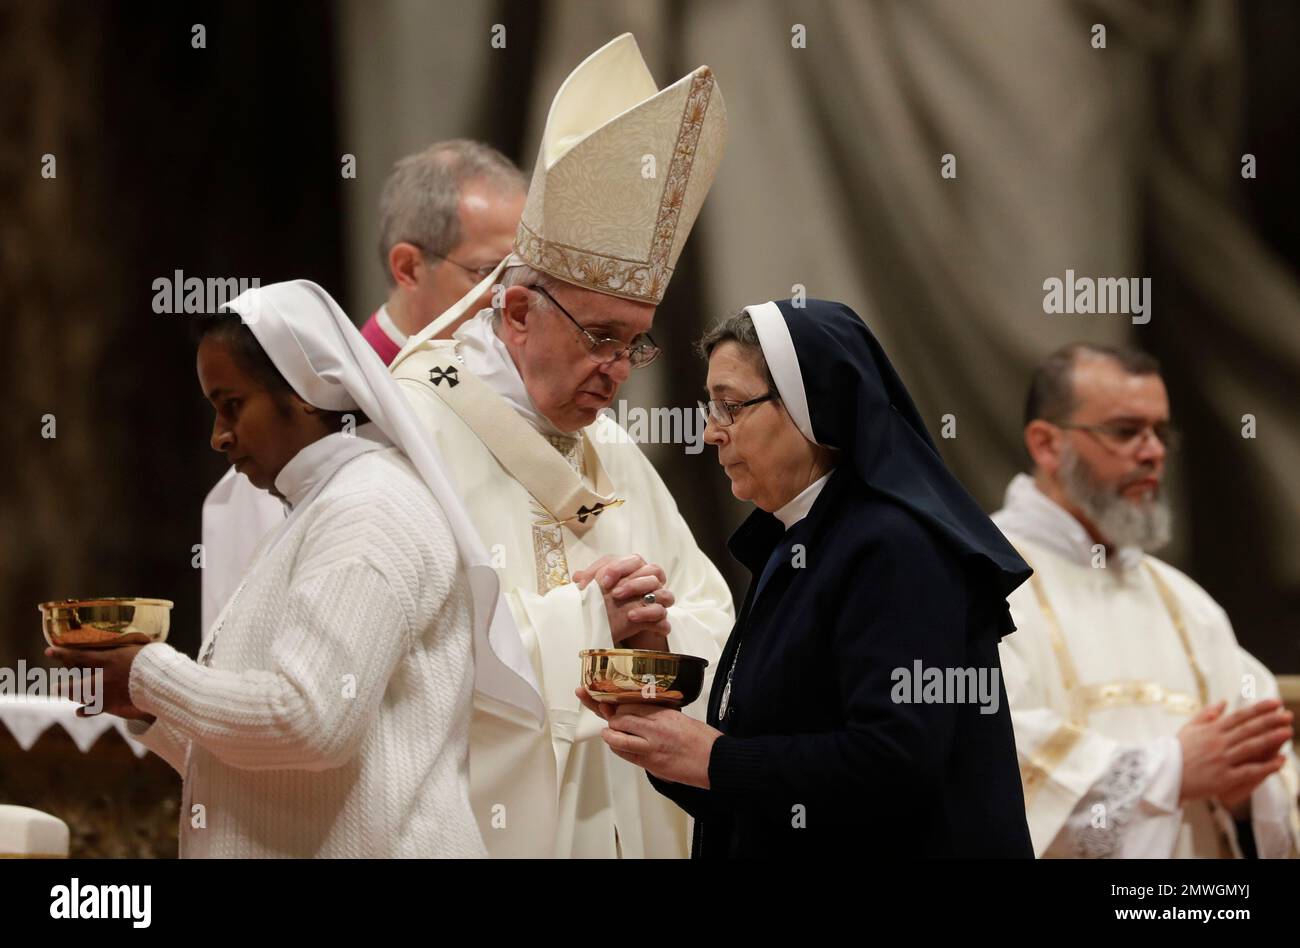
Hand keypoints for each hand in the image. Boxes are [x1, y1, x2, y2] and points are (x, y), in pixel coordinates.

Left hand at [44, 645, 154, 721]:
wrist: (162, 684)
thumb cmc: (156, 661)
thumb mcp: (142, 647)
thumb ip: (133, 644)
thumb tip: (137, 636)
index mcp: (108, 660)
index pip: (78, 656)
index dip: (62, 654)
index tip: (48, 651)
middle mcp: (102, 679)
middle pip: (76, 684)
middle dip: (64, 686)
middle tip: (56, 686)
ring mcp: (106, 694)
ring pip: (82, 697)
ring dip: (74, 695)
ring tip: (65, 694)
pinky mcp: (113, 706)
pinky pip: (94, 710)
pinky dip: (86, 711)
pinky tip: (79, 712)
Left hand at [573, 554, 673, 649]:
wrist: (610, 629)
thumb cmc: (603, 604)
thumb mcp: (593, 592)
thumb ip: (588, 580)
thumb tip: (577, 577)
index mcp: (635, 571)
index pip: (635, 560)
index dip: (620, 568)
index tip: (602, 582)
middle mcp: (650, 584)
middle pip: (654, 572)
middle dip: (633, 583)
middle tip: (614, 594)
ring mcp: (657, 601)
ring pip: (665, 594)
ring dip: (647, 598)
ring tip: (628, 612)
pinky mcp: (659, 620)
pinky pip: (663, 615)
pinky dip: (651, 615)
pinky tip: (633, 618)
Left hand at [575, 687, 719, 787]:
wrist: (716, 761)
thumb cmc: (704, 740)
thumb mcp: (681, 718)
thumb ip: (660, 714)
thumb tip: (643, 713)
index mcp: (664, 713)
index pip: (630, 704)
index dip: (615, 703)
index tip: (606, 701)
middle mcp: (655, 727)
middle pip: (620, 718)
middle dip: (612, 719)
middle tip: (611, 718)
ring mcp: (651, 746)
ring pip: (618, 737)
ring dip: (610, 734)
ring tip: (609, 733)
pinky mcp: (651, 763)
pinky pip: (626, 754)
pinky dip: (618, 748)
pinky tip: (618, 746)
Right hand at [1178, 699, 1292, 806]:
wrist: (1163, 775)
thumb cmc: (1175, 751)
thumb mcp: (1188, 728)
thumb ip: (1207, 714)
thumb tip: (1223, 702)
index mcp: (1210, 730)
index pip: (1239, 716)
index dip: (1258, 709)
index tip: (1275, 703)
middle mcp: (1217, 743)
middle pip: (1248, 730)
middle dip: (1270, 721)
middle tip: (1288, 715)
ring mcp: (1221, 760)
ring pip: (1251, 747)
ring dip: (1271, 739)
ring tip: (1288, 732)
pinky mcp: (1223, 778)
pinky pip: (1248, 771)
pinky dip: (1265, 767)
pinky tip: (1279, 762)